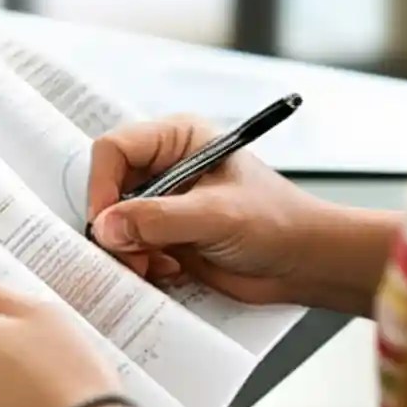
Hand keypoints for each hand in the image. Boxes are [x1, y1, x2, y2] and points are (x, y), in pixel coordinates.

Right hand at [87, 114, 393, 310]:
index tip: (106, 223)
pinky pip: (127, 247)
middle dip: (116, 226)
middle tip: (133, 253)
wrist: (305, 264)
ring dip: (128, 250)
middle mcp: (163, 166)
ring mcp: (161, 202)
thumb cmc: (278, 223)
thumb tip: (106, 227)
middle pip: (107, 188)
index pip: (113, 149)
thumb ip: (158, 219)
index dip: (102, 185)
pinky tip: (170, 268)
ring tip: (158, 264)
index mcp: (176, 138)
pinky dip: (139, 263)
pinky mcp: (162, 233)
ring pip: (113, 223)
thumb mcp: (217, 216)